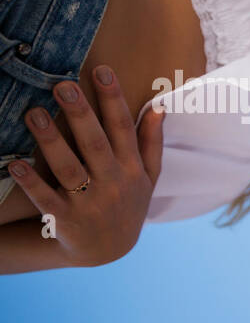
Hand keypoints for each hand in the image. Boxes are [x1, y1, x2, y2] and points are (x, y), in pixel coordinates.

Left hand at [8, 68, 163, 266]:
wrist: (109, 251)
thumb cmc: (127, 204)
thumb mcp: (148, 177)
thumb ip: (151, 142)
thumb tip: (159, 107)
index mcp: (132, 169)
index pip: (123, 129)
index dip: (113, 100)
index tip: (101, 71)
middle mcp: (113, 184)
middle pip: (96, 145)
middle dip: (81, 115)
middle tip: (63, 85)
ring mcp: (90, 203)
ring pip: (69, 169)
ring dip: (51, 141)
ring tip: (34, 113)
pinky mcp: (66, 219)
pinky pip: (46, 199)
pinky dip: (32, 182)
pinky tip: (16, 164)